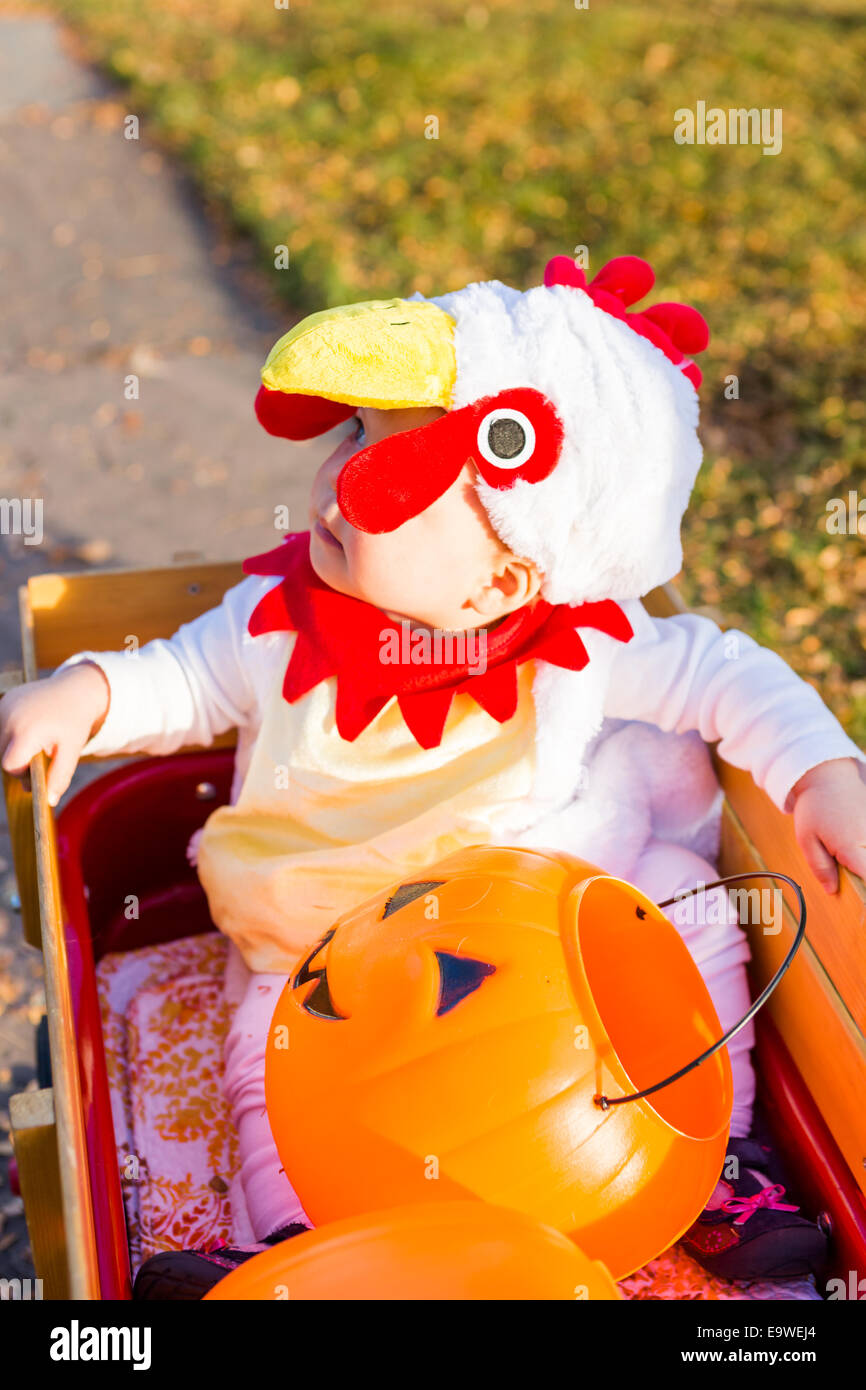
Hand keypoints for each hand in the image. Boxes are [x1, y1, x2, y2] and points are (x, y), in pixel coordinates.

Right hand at [0, 662, 109, 805]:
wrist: (76, 689)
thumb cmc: (74, 722)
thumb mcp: (72, 750)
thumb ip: (60, 776)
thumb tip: (49, 802)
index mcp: (27, 731)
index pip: (10, 765)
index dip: (21, 774)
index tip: (36, 772)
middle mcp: (10, 717)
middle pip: (3, 755)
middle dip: (18, 763)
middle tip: (40, 757)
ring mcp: (4, 706)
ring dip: (13, 748)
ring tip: (35, 742)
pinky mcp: (3, 701)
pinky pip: (1, 728)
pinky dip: (11, 734)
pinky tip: (30, 729)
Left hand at [791, 758, 865, 891]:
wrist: (829, 776)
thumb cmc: (815, 807)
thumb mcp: (807, 839)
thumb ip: (820, 867)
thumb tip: (832, 890)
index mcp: (851, 847)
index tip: (862, 907)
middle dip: (863, 878)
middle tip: (844, 867)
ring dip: (862, 862)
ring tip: (847, 855)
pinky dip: (863, 850)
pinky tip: (853, 846)